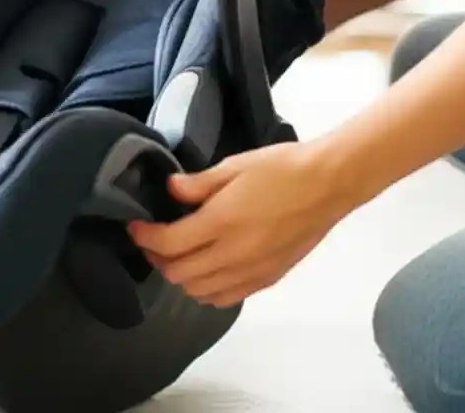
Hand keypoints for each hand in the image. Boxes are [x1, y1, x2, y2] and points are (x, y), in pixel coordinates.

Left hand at [128, 142, 359, 307]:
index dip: (144, 237)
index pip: (168, 243)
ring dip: (181, 276)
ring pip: (199, 292)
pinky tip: (207, 270)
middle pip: (179, 274)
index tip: (135, 226)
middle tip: (153, 240)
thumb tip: (170, 190)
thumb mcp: (234, 165)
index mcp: (221, 222)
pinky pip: (226, 298)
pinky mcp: (268, 278)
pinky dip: (207, 290)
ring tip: (178, 255)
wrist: (329, 184)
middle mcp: (233, 253)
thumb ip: (198, 183)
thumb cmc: (282, 167)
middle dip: (157, 258)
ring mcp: (252, 270)